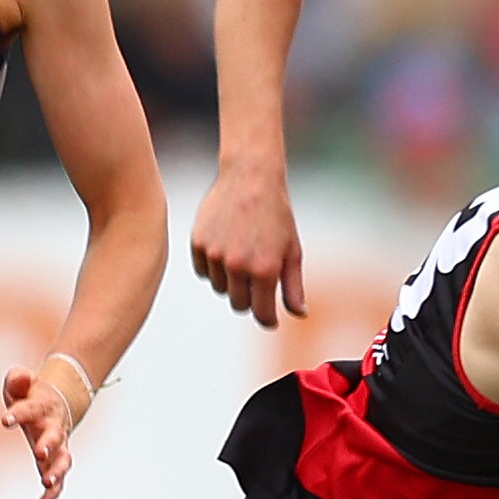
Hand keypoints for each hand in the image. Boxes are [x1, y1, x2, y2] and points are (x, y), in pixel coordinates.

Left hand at [1, 356, 92, 498]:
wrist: (59, 403)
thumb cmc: (34, 396)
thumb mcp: (23, 382)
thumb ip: (18, 379)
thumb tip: (19, 378)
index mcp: (42, 407)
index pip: (29, 409)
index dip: (18, 413)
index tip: (5, 420)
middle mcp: (54, 427)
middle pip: (55, 436)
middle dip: (49, 444)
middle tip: (40, 452)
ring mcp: (58, 445)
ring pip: (62, 460)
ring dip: (56, 472)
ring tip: (47, 484)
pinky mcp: (55, 461)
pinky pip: (59, 478)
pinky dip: (54, 492)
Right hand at [190, 159, 304, 325]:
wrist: (250, 179)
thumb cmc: (277, 216)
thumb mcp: (292, 251)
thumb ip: (294, 287)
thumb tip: (299, 314)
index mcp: (265, 270)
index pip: (262, 314)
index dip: (268, 319)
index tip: (270, 317)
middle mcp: (238, 265)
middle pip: (239, 305)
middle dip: (249, 299)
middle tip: (257, 279)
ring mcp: (216, 255)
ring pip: (220, 288)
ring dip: (231, 281)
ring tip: (243, 255)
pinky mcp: (199, 244)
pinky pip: (204, 272)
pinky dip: (214, 268)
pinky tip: (226, 248)